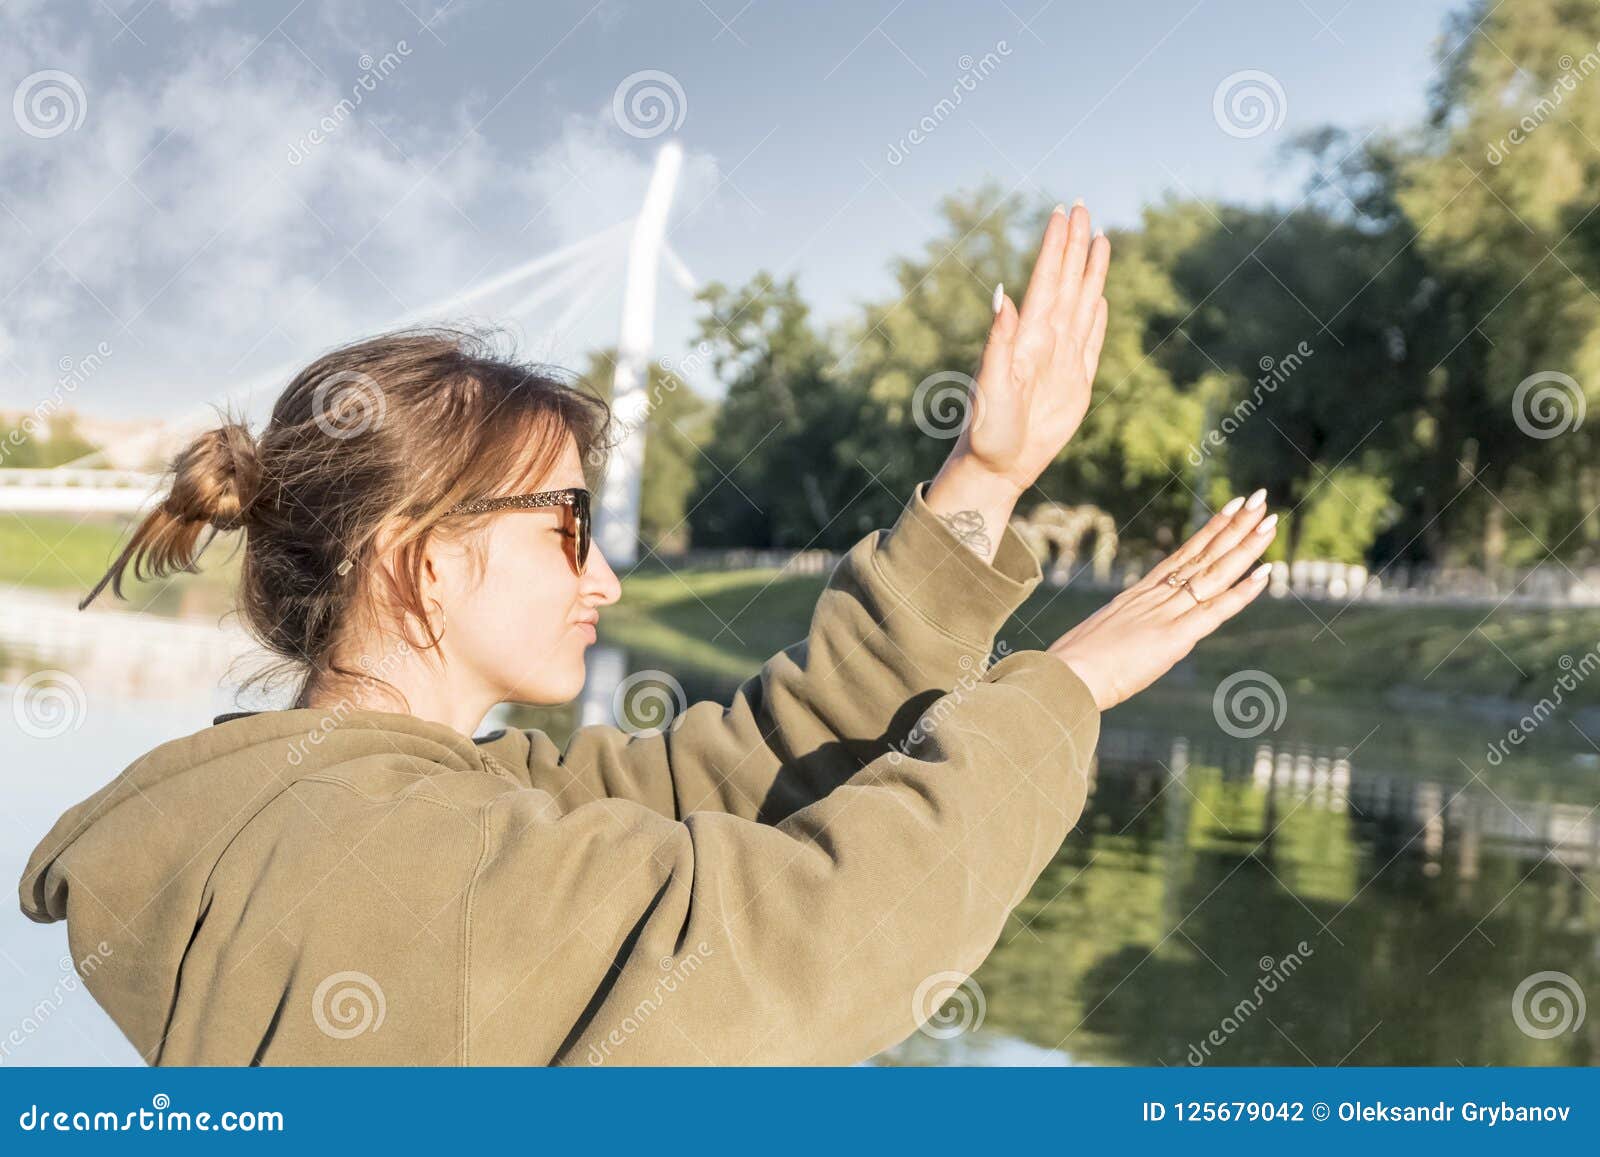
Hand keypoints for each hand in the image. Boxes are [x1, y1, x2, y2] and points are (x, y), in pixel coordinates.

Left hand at [946, 201, 1110, 496]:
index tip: (1061, 212)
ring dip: (1090, 272)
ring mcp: (1063, 360)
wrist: (998, 467)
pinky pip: (1090, 342)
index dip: (1054, 247)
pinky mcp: (1076, 383)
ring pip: (1082, 304)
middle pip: (1066, 282)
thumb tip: (1004, 295)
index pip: (1045, 281)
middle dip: (1074, 245)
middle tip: (1082, 205)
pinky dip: (1096, 318)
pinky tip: (1098, 297)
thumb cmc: (986, 430)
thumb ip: (998, 340)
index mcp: (1027, 338)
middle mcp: (1046, 342)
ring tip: (1099, 239)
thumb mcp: (991, 385)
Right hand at [1047, 492, 1276, 710]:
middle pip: (1202, 555)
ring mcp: (1165, 613)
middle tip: (1259, 498)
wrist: (1064, 675)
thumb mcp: (1098, 641)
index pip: (1182, 556)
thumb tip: (1123, 641)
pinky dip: (1242, 592)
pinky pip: (1215, 610)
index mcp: (1137, 595)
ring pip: (1213, 574)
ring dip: (1244, 546)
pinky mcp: (1174, 637)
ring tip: (1268, 521)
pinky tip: (1266, 573)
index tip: (1230, 508)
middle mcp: (1154, 597)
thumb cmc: (1072, 667)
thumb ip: (1119, 634)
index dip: (1208, 531)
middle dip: (1233, 526)